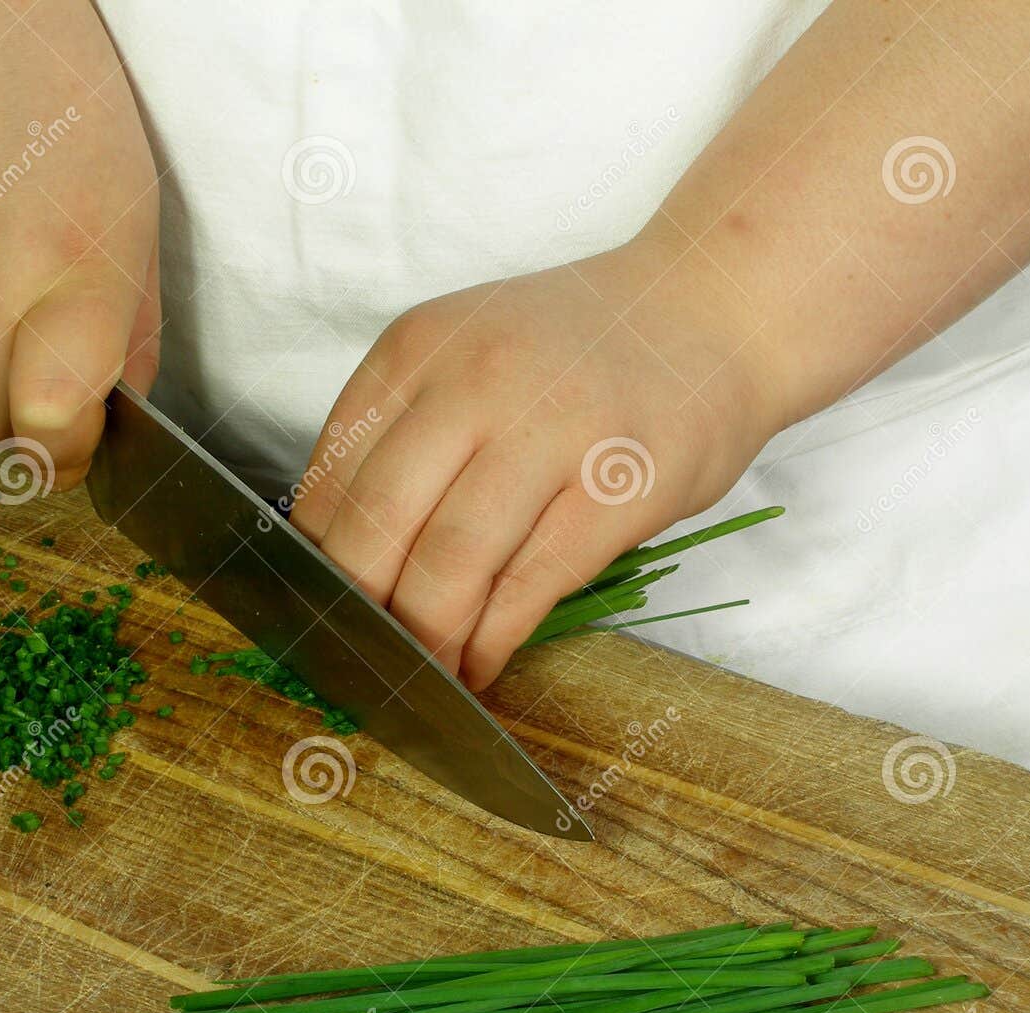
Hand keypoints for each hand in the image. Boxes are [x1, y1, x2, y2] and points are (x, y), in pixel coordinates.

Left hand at [289, 236, 776, 690]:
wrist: (713, 313)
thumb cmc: (581, 352)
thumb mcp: (469, 356)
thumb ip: (404, 433)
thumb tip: (339, 557)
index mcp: (418, 347)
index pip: (331, 477)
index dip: (316, 566)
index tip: (320, 615)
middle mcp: (477, 380)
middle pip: (380, 527)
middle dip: (362, 616)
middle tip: (362, 664)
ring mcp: (553, 431)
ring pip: (450, 566)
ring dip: (426, 643)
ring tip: (422, 682)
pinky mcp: (619, 488)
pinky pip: (530, 586)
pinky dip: (492, 642)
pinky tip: (481, 666)